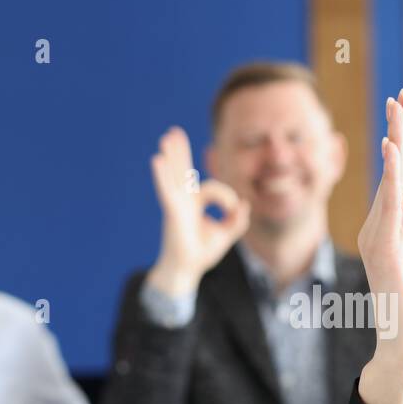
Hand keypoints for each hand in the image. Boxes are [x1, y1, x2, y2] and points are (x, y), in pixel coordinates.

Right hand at [146, 126, 249, 295]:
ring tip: (168, 137)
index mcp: (195, 204)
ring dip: (173, 155)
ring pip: (174, 175)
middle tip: (174, 132)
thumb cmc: (202, 254)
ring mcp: (176, 205)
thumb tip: (245, 204)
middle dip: (180, 152)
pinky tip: (157, 160)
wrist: (187, 271)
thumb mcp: (226, 235)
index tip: (235, 211)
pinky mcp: (172, 213)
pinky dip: (162, 176)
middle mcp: (183, 201)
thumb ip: (238, 221)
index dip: (227, 197)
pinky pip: (167, 191)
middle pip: (182, 171)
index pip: (212, 187)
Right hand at [356, 89, 402, 403]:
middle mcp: (381, 227)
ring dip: (394, 146)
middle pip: (392, 169)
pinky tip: (393, 153)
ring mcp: (376, 238)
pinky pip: (386, 206)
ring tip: (396, 113)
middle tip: (401, 96)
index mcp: (396, 228)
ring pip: (388, 181)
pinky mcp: (380, 252)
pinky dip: (390, 179)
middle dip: (399, 131)